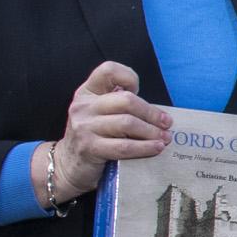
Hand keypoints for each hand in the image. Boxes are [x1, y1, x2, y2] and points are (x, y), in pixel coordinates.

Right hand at [48, 60, 170, 201]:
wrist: (70, 165)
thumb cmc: (94, 137)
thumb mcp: (101, 114)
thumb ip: (120, 104)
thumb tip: (158, 112)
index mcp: (87, 92)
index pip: (108, 70)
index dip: (128, 76)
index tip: (140, 91)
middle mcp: (83, 106)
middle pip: (126, 100)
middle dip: (151, 112)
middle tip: (166, 123)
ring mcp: (84, 127)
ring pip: (127, 123)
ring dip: (152, 131)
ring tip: (165, 138)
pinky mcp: (90, 148)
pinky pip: (124, 146)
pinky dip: (145, 147)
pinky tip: (156, 148)